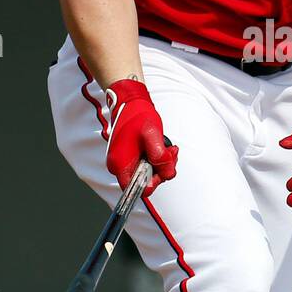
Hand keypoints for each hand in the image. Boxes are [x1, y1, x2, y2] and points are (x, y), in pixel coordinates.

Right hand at [105, 79, 177, 194]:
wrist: (130, 101)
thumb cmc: (138, 115)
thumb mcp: (152, 135)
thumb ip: (160, 156)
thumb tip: (167, 174)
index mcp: (120, 164)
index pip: (137, 189)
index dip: (154, 182)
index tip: (162, 166)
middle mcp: (119, 166)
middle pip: (145, 182)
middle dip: (162, 169)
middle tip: (171, 153)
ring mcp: (125, 162)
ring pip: (149, 174)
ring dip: (163, 163)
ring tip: (170, 148)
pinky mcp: (131, 157)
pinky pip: (148, 165)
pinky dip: (159, 158)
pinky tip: (165, 147)